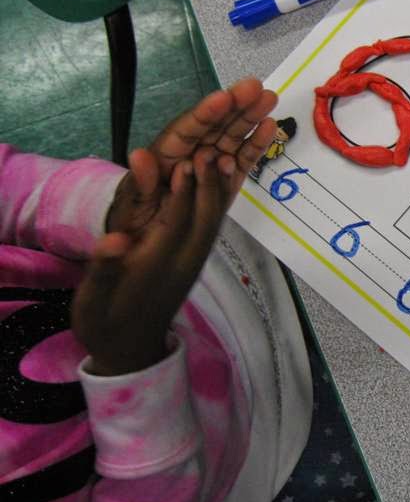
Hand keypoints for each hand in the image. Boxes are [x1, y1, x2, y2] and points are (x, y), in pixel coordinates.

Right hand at [73, 150, 231, 375]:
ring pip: (212, 222)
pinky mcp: (194, 262)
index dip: (182, 194)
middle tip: (211, 149)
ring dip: (219, 190)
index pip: (175, 223)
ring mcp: (192, 262)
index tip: (187, 162)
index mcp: (156, 266)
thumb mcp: (92, 299)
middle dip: (208, 184)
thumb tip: (116, 238)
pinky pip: (210, 228)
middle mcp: (182, 262)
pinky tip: (222, 182)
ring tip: (224, 158)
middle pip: (203, 218)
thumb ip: (105, 268)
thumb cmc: (104, 322)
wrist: (129, 351)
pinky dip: (217, 203)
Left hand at [107, 77, 277, 235]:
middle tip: (255, 86)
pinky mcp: (227, 178)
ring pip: (232, 136)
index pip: (187, 130)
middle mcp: (191, 153)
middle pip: (214, 125)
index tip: (224, 97)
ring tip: (269, 97)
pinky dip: (256, 144)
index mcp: (166, 155)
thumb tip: (138, 156)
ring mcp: (211, 164)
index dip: (205, 113)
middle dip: (235, 105)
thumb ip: (140, 182)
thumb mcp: (132, 204)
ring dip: (250, 117)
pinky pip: (243, 158)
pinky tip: (269, 127)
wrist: (143, 242)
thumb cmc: (135, 220)